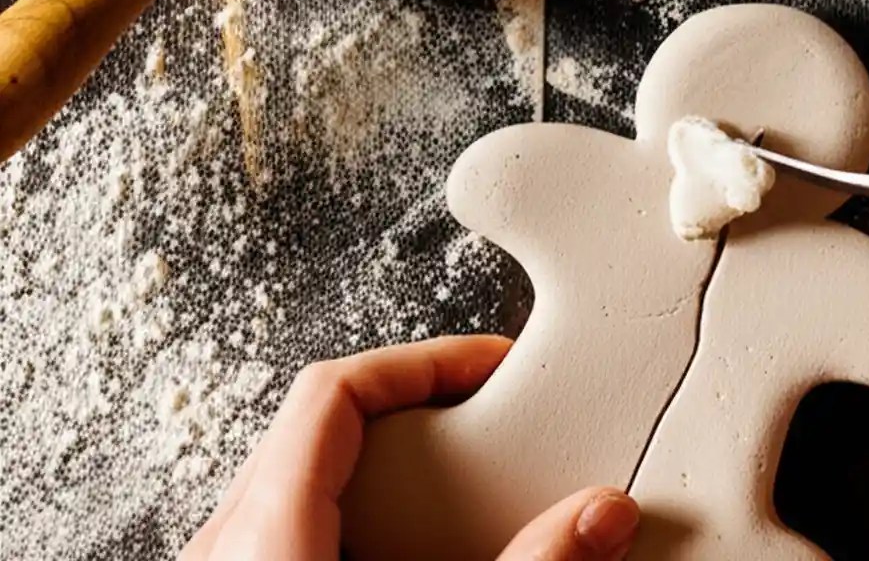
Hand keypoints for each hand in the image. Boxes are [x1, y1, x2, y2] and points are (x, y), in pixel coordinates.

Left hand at [180, 336, 640, 560]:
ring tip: (456, 489)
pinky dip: (363, 514)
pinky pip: (297, 523)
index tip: (492, 366)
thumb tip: (602, 513)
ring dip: (390, 467)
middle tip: (488, 424)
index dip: (421, 360)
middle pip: (321, 425)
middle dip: (418, 410)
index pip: (333, 389)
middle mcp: (233, 540)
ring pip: (305, 477)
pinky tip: (411, 551)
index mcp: (268, 530)